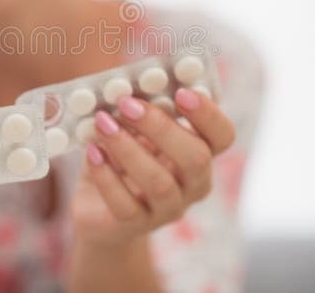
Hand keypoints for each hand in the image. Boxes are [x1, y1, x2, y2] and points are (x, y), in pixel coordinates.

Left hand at [70, 88, 234, 247]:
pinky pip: (125, 205)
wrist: (98, 212)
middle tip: (127, 104)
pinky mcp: (135, 226)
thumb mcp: (132, 130)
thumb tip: (128, 88)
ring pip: (160, 183)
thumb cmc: (121, 159)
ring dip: (129, 149)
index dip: (208, 114)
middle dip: (161, 127)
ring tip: (103, 124)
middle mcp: (193, 185)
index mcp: (199, 154)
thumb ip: (137, 110)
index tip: (181, 92)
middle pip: (196, 158)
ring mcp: (167, 209)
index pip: (222, 137)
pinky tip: (92, 152)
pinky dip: (106, 175)